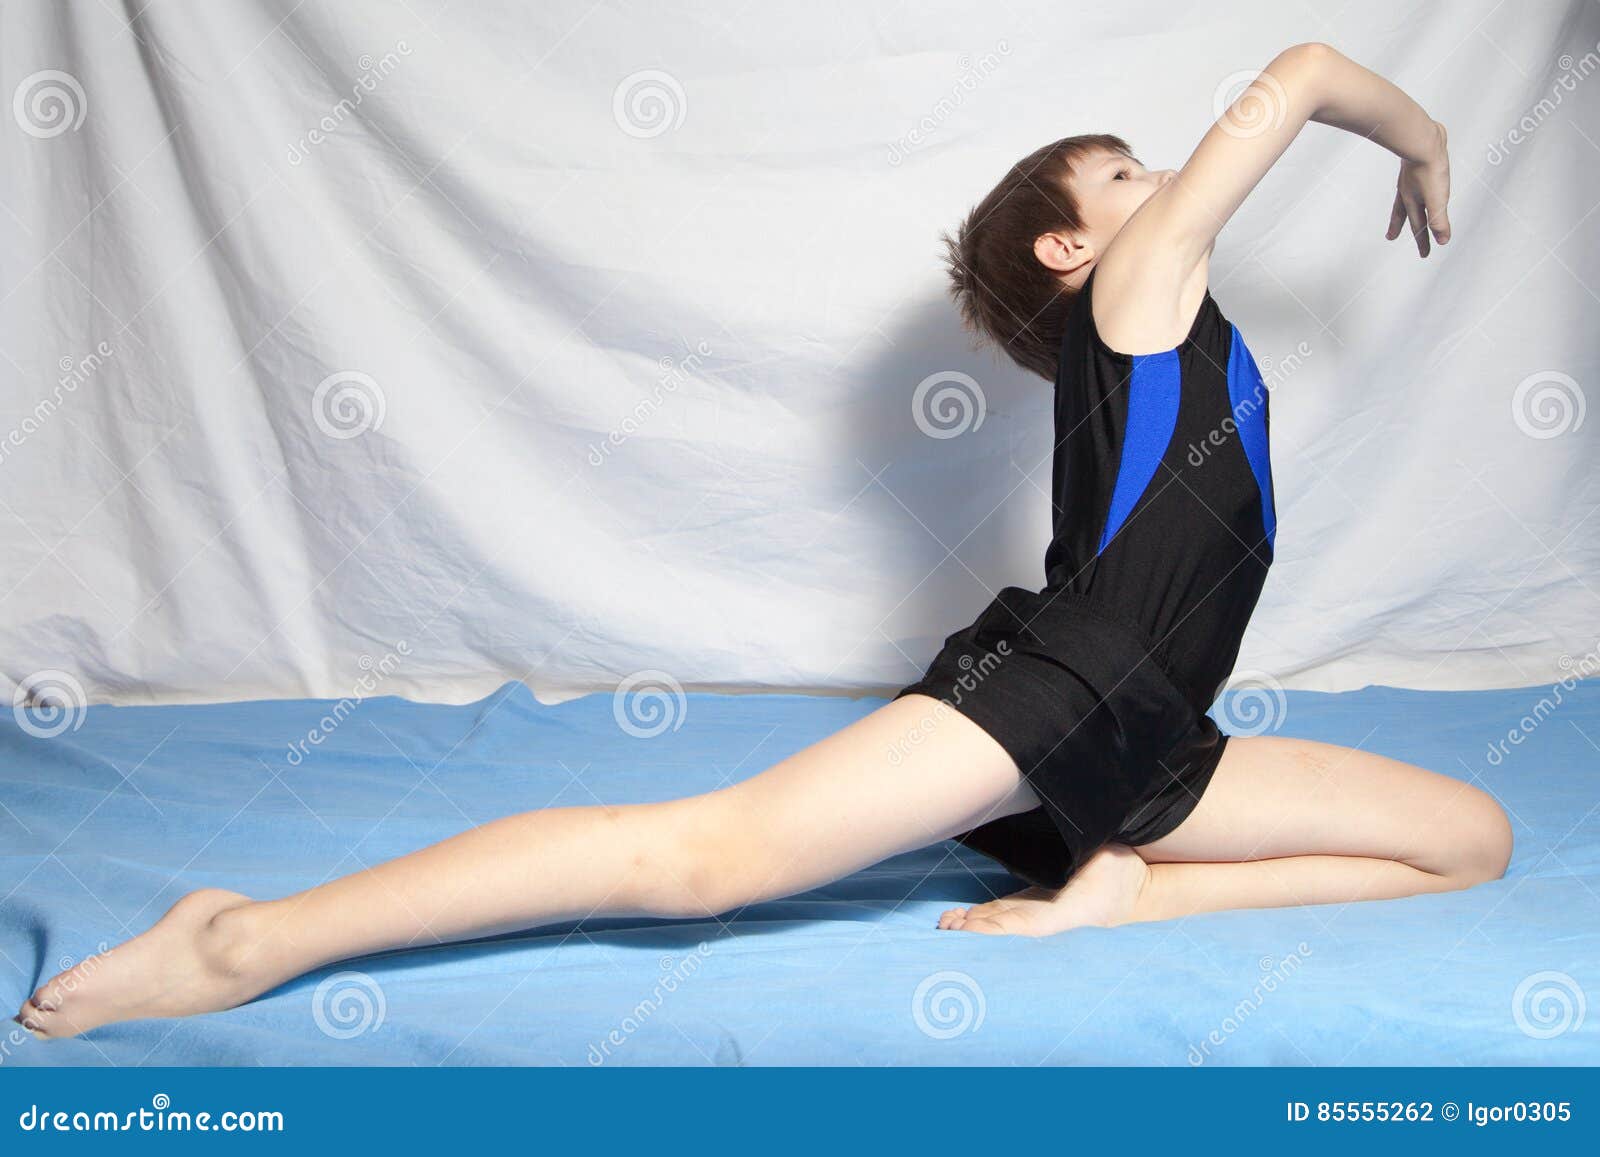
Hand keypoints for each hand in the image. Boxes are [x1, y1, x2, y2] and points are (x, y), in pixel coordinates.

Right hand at [1387, 119, 1450, 255]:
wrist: (1422, 140)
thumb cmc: (1428, 168)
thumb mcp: (1437, 198)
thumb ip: (1439, 219)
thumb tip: (1442, 240)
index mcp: (1414, 202)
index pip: (1419, 226)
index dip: (1424, 241)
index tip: (1425, 254)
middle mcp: (1408, 192)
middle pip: (1406, 215)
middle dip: (1403, 228)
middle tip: (1392, 237)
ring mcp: (1410, 179)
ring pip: (1404, 198)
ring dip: (1402, 207)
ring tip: (1400, 210)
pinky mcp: (1416, 165)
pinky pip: (1411, 181)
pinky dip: (1409, 187)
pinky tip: (1411, 182)